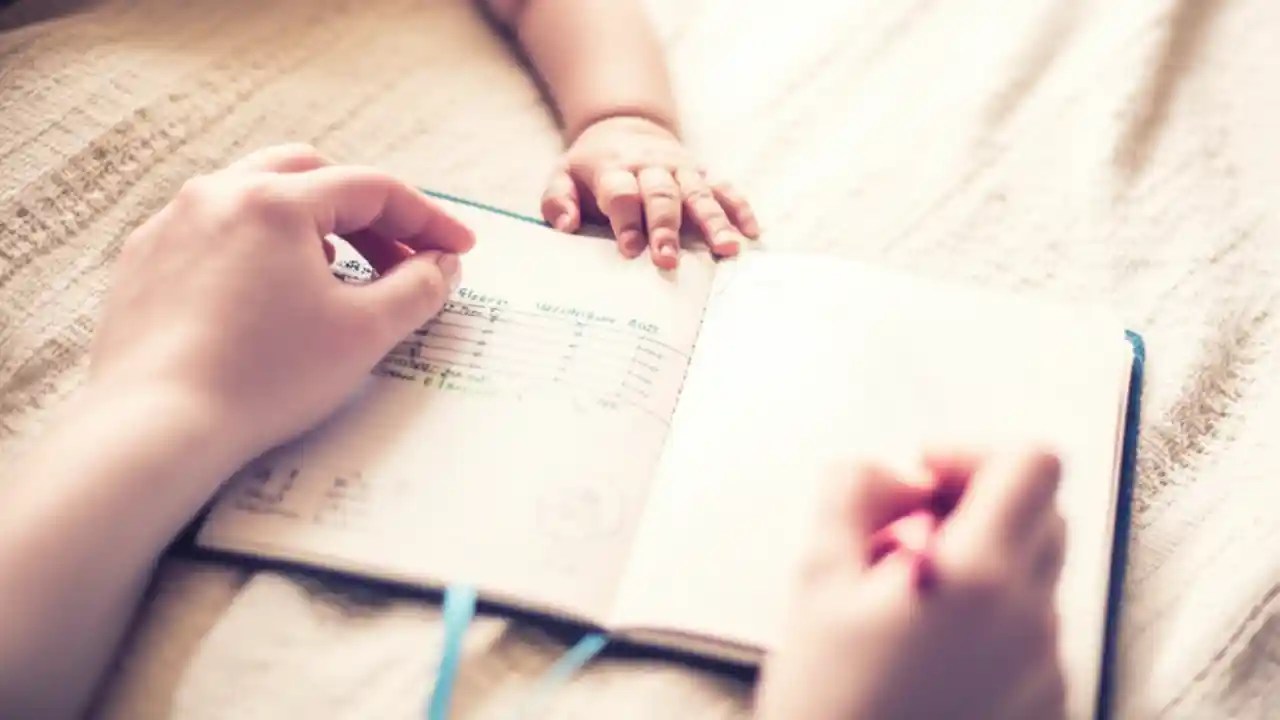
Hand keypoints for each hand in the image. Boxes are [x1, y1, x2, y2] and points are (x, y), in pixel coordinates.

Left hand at [88, 144, 474, 462]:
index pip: (372, 189)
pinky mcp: (144, 260)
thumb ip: (418, 288)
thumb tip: (440, 265)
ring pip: (257, 195)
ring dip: (311, 224)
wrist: (156, 427)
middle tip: (400, 255)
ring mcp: (172, 224)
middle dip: (366, 210)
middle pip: (312, 174)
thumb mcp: (365, 332)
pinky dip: (257, 247)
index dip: (426, 218)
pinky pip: (214, 231)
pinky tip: (269, 295)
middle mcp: (217, 194)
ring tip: (336, 274)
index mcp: (275, 202)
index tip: (457, 249)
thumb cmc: (264, 378)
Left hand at [541, 115, 759, 269]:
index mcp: (614, 169)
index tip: (630, 249)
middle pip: (662, 196)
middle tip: (668, 260)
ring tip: (727, 249)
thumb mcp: (563, 176)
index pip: (622, 193)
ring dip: (714, 222)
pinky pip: (725, 189)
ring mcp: (681, 171)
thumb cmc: (592, 166)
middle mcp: (652, 168)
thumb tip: (566, 226)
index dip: (627, 220)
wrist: (623, 126)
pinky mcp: (702, 175)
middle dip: (666, 228)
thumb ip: (558, 201)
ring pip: (699, 194)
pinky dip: (740, 208)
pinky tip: (751, 231)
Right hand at [755, 450, 1067, 719]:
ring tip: (908, 604)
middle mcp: (1030, 617)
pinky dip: (993, 621)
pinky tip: (929, 654)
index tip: (924, 476)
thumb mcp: (815, 580)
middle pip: (1042, 513)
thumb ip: (853, 494)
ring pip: (1036, 575)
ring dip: (982, 565)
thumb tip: (893, 470)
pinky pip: (1034, 635)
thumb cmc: (827, 702)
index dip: (975, 451)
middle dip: (978, 505)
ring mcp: (1046, 667)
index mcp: (979, 574)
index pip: (1032, 464)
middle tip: (908, 534)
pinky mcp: (1046, 707)